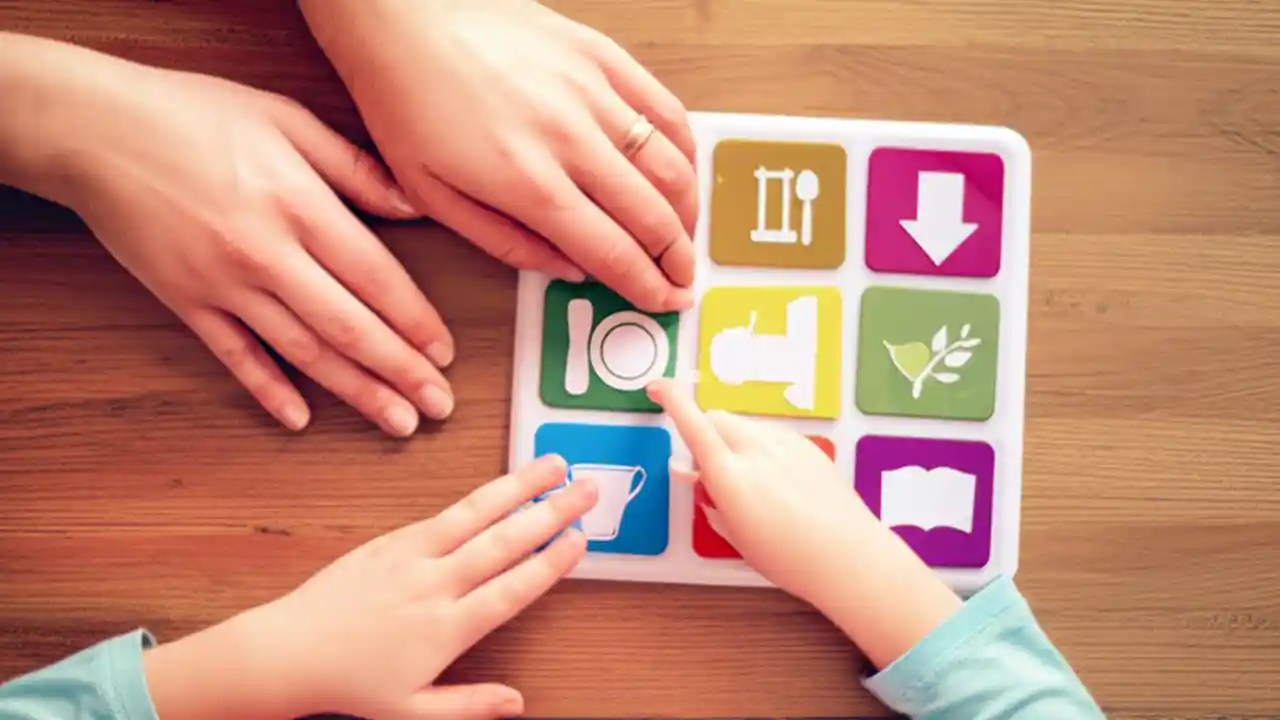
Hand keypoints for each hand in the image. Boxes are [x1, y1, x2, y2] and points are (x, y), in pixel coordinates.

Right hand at [45, 41, 456, 435]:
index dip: (416, 321)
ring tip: (395, 421)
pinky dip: (268, 390)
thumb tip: (413, 205)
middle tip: (438, 406)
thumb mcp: (286, 119)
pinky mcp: (186, 302)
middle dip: (401, 372)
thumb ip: (354, 168)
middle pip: (349, 326)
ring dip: (354, 391)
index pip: (376, 278)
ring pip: (302, 351)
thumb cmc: (192, 114)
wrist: (95, 129)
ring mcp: (224, 284)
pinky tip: (299, 419)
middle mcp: (266, 253)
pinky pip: (235, 356)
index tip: (445, 352)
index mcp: (299, 205)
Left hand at [143, 455, 594, 719]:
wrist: (288, 652)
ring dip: (520, 487)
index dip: (552, 562)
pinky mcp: (391, 541)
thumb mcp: (412, 711)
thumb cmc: (348, 684)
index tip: (580, 541)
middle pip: (506, 541)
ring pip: (477, 514)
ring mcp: (412, 556)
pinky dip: (478, 498)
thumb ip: (469, 704)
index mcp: (446, 629)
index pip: (513, 588)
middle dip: (552, 512)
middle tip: (588, 490)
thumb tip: (518, 703)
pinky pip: (443, 514)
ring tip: (554, 466)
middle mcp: (434, 585)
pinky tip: (501, 486)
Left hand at [301, 0, 697, 312]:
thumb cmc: (408, 101)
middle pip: (651, 216)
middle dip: (677, 259)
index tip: (663, 301)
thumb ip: (507, 243)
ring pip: (670, 165)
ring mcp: (592, 92)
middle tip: (682, 279)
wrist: (400, 17)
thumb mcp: (435, 196)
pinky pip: (665, 108)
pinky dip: (684, 147)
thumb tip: (569, 270)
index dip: (646, 286)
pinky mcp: (601, 56)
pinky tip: (680, 171)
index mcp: (527, 182)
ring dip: (688, 211)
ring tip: (684, 235)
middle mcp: (570, 138)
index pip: (611, 251)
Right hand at [647, 380, 961, 667]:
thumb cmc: (786, 558)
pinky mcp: (806, 445)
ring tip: (746, 481)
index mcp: (730, 475)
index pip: (693, 424)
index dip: (671, 399)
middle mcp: (756, 449)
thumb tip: (695, 477)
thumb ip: (710, 499)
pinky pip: (769, 434)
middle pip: (716, 418)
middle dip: (702, 432)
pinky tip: (775, 481)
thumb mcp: (735, 535)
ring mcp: (785, 443)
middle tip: (706, 470)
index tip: (656, 386)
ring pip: (743, 425)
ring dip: (731, 440)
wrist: (849, 556)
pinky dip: (758, 447)